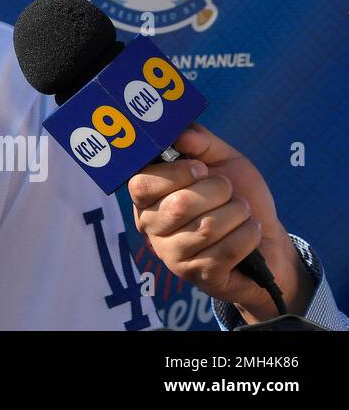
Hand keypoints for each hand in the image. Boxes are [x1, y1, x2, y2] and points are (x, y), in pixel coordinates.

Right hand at [128, 123, 312, 323]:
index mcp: (149, 197)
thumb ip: (201, 142)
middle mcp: (152, 227)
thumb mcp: (223, 161)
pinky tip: (251, 232)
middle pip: (178, 206)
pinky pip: (227, 251)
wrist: (267, 240)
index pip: (141, 185)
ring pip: (207, 228)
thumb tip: (181, 133)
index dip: (173, 174)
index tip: (200, 168)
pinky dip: (248, 234)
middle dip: (217, 192)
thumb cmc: (237, 196)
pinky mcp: (199, 276)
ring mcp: (173, 255)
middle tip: (229, 191)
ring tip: (243, 212)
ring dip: (237, 213)